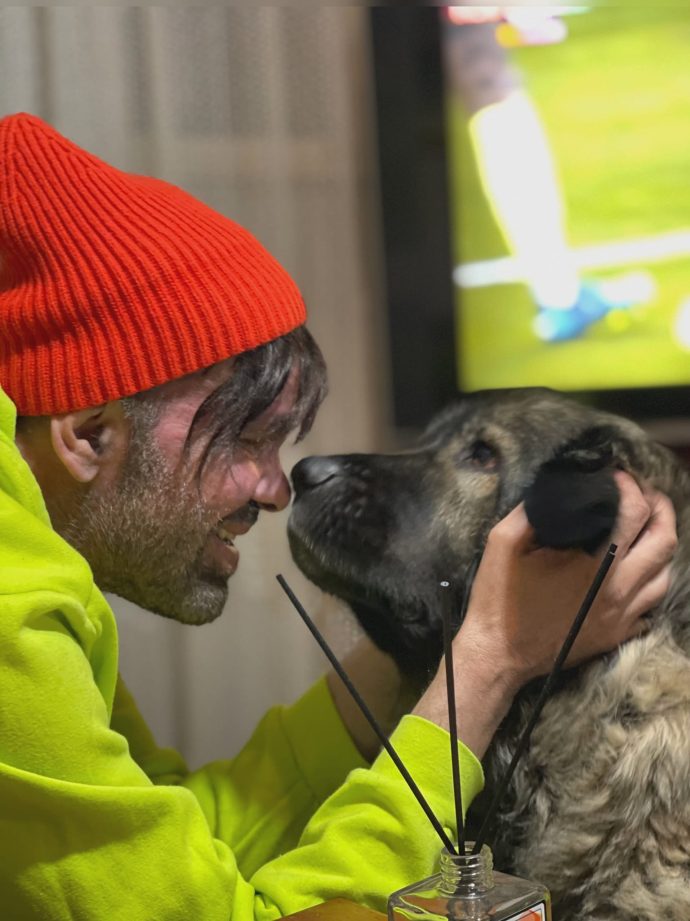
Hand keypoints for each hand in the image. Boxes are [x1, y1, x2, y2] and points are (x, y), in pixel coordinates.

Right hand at [414, 472, 675, 757]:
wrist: (499, 655)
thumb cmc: (499, 598)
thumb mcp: (502, 543)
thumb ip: (531, 511)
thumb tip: (554, 489)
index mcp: (592, 561)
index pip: (633, 513)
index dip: (630, 486)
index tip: (616, 475)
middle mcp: (617, 588)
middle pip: (664, 540)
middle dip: (660, 509)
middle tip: (645, 495)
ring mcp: (622, 615)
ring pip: (666, 575)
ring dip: (661, 546)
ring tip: (646, 530)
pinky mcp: (618, 635)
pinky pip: (652, 607)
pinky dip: (650, 584)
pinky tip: (634, 573)